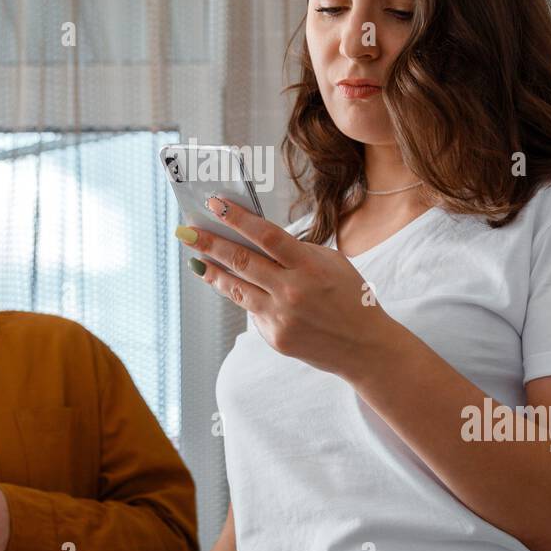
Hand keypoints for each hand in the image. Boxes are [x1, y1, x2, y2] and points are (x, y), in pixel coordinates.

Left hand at [175, 196, 399, 376]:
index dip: (236, 218)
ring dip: (213, 271)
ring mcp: (281, 316)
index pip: (265, 235)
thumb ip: (296, 251)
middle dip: (210, 243)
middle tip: (185, 231)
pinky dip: (241, 295)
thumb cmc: (350, 297)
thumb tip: (256, 238)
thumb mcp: (331, 263)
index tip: (214, 203)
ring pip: (236, 288)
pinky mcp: (275, 337)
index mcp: (309, 266)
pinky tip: (229, 284)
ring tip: (196, 259)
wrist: (365, 347)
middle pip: (242, 261)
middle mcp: (292, 291)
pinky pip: (252, 310)